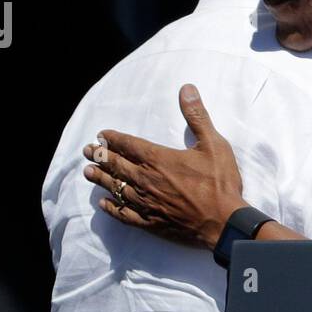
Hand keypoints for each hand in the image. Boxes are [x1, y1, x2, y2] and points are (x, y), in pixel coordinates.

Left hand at [83, 84, 245, 248]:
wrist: (224, 222)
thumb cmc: (220, 183)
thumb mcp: (213, 144)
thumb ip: (197, 116)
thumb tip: (186, 89)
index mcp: (159, 159)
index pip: (129, 145)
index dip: (113, 139)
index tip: (102, 135)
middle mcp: (146, 180)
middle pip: (116, 165)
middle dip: (100, 156)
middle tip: (87, 150)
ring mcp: (147, 203)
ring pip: (116, 188)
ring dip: (101, 179)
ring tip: (87, 172)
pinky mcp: (151, 222)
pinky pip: (124, 214)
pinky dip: (112, 208)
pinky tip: (104, 204)